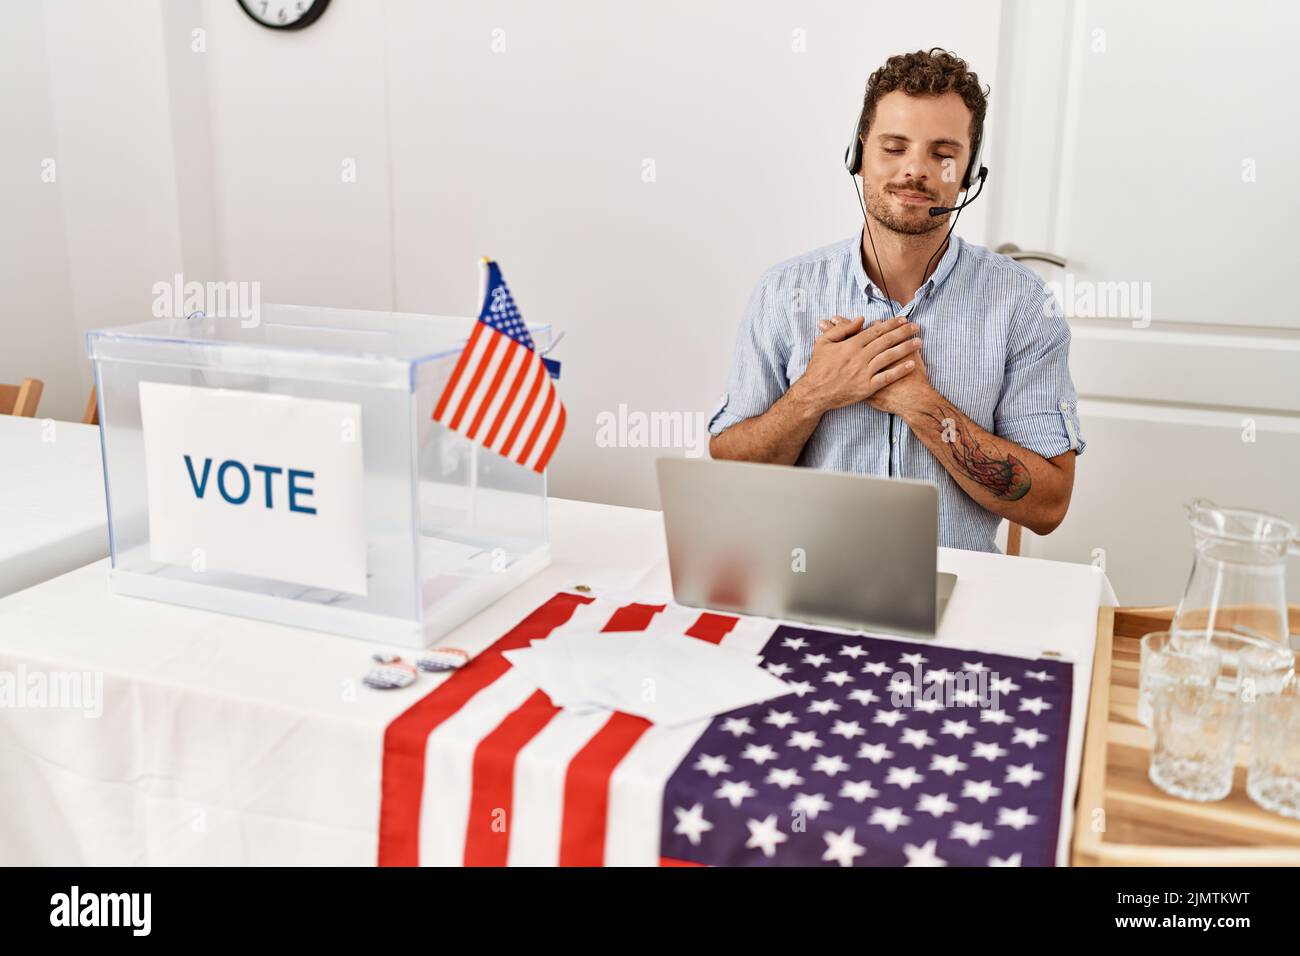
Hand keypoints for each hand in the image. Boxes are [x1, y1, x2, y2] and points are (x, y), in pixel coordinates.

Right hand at [791, 314, 922, 414]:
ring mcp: (864, 373)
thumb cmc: (818, 367)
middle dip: (903, 332)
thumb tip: (861, 319)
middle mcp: (860, 357)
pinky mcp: (867, 388)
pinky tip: (912, 364)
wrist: (814, 393)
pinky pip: (887, 377)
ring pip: (889, 357)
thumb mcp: (823, 342)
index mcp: (851, 344)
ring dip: (906, 348)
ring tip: (919, 342)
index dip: (891, 324)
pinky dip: (900, 371)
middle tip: (916, 327)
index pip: (876, 330)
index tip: (903, 319)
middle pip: (886, 341)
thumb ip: (842, 329)